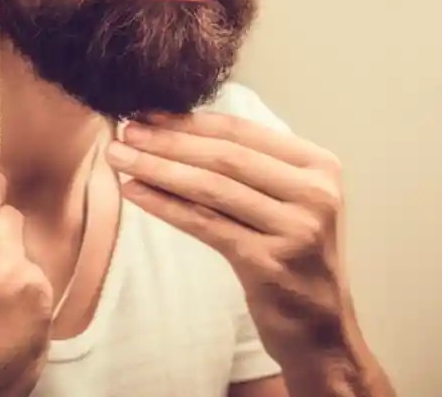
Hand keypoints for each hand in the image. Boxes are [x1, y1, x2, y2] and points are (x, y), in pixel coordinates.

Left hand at [107, 112, 383, 394]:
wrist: (321, 328)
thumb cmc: (294, 258)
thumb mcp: (290, 202)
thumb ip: (254, 167)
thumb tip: (179, 129)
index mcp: (320, 167)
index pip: (244, 132)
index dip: (190, 121)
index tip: (146, 113)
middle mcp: (314, 193)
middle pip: (225, 157)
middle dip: (168, 141)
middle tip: (124, 130)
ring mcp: (295, 229)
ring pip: (212, 188)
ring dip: (158, 168)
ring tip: (120, 157)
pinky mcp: (270, 263)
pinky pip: (205, 224)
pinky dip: (166, 205)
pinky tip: (136, 192)